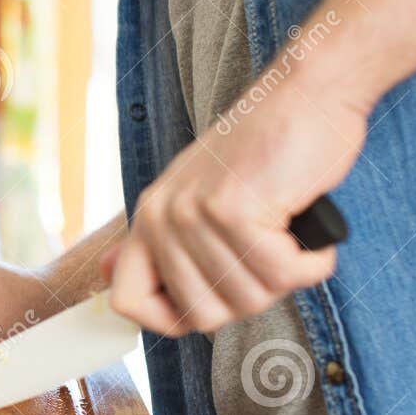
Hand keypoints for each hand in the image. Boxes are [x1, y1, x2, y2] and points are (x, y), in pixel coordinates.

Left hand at [106, 74, 368, 336]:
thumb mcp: (198, 193)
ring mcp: (193, 214)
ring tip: (290, 234)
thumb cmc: (266, 150)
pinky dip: (311, 263)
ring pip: (247, 299)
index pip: (129, 302)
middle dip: (250, 298)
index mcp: (149, 218)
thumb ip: (159, 240)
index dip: (173, 319)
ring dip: (286, 277)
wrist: (307, 95)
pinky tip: (311, 235)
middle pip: (203, 314)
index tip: (216, 301)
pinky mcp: (233, 210)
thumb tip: (104, 275)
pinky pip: (282, 275)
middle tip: (272, 255)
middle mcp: (162, 217)